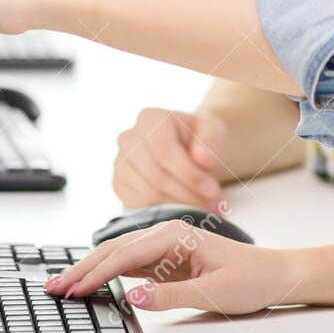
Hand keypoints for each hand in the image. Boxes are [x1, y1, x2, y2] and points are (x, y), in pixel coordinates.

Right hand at [46, 222, 298, 314]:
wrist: (276, 274)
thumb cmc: (251, 279)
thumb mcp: (213, 293)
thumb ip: (170, 295)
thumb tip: (130, 296)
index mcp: (177, 235)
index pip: (124, 255)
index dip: (95, 274)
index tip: (72, 290)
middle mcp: (167, 234)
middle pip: (114, 249)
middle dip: (81, 268)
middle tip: (52, 287)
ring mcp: (166, 245)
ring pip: (118, 254)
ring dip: (90, 269)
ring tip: (62, 284)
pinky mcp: (168, 257)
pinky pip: (130, 262)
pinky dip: (107, 271)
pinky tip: (91, 281)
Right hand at [113, 108, 229, 208]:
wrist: (190, 149)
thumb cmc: (201, 138)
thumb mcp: (214, 131)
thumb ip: (211, 140)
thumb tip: (201, 159)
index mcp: (150, 118)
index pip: (164, 151)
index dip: (189, 174)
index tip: (213, 191)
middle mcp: (129, 138)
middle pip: (155, 176)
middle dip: (187, 195)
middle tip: (214, 206)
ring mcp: (121, 162)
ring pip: (148, 195)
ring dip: (180, 208)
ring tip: (205, 210)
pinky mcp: (120, 185)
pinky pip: (139, 207)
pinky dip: (165, 214)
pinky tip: (186, 212)